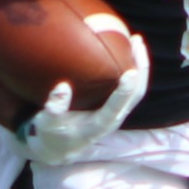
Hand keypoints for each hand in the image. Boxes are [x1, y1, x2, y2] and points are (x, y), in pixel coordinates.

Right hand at [7, 36, 148, 165]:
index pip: (116, 107)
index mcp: (98, 125)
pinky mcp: (116, 107)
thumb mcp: (47, 124)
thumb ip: (54, 108)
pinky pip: (130, 88)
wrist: (61, 148)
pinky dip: (132, 68)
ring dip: (140, 66)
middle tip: (137, 42)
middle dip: (141, 69)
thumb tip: (62, 87)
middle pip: (136, 95)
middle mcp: (114, 119)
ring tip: (136, 41)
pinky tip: (125, 49)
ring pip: (137, 90)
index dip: (125, 91)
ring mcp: (117, 113)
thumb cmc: (52, 133)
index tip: (131, 72)